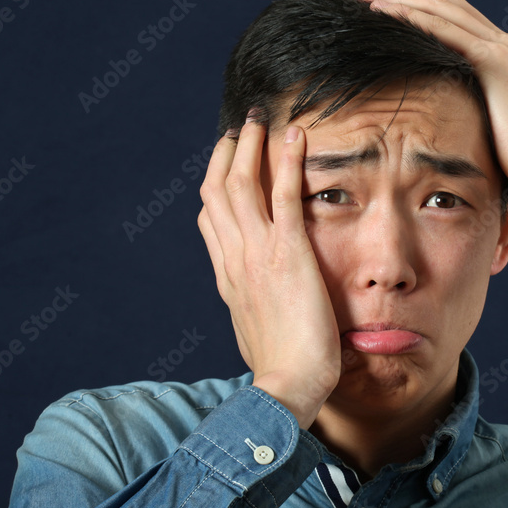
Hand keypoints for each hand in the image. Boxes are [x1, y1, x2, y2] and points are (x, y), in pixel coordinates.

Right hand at [198, 122, 339, 428]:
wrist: (285, 387)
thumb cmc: (280, 368)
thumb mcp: (255, 330)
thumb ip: (254, 304)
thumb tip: (257, 299)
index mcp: (228, 276)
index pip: (211, 220)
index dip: (216, 185)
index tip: (226, 164)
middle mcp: (235, 259)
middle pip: (218, 192)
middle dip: (227, 154)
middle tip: (239, 128)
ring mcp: (258, 254)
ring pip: (242, 186)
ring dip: (250, 147)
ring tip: (260, 120)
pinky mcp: (288, 254)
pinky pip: (285, 198)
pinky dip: (286, 163)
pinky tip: (295, 138)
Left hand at [351, 0, 507, 215]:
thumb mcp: (491, 126)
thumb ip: (473, 110)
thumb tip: (448, 122)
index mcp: (505, 57)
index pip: (456, 19)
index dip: (419, 9)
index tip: (384, 11)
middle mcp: (505, 44)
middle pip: (447, 4)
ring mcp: (503, 49)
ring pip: (444, 9)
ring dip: (402, 0)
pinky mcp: (495, 62)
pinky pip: (448, 31)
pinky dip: (417, 18)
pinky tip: (388, 13)